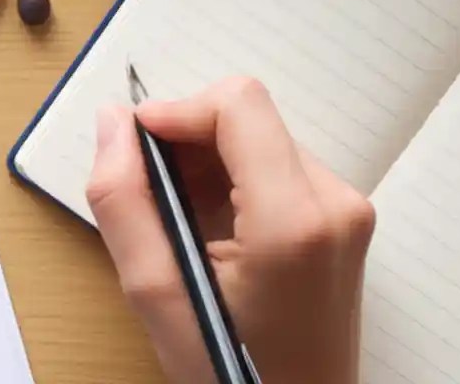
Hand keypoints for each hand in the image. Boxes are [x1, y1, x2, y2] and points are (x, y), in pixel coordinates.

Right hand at [85, 78, 375, 383]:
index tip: (135, 143)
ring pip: (260, 139)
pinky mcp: (344, 220)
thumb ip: (123, 200)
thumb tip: (112, 122)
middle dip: (188, 140)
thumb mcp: (155, 292)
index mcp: (293, 219)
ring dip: (208, 162)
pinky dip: (233, 180)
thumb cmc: (230, 370)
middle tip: (152, 193)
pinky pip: (277, 166)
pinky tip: (211, 229)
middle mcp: (334, 201)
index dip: (176, 110)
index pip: (238, 104)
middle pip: (248, 118)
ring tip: (182, 221)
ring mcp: (346, 210)